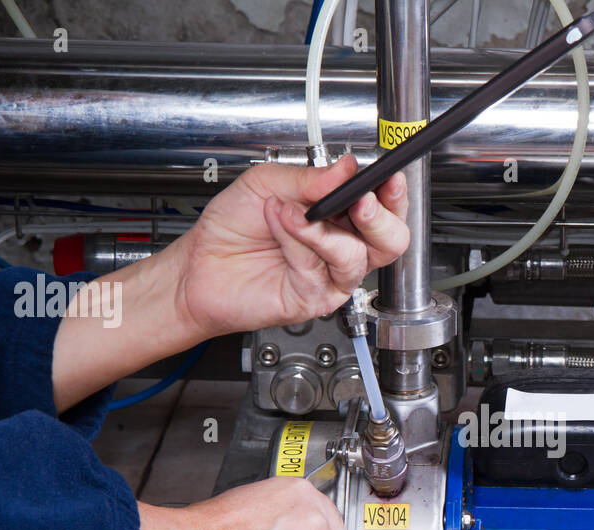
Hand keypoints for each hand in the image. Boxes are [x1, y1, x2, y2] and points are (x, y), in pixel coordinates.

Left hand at [169, 155, 410, 338]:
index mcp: (340, 216)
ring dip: (321, 229)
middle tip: (361, 201)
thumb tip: (346, 168)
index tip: (388, 177)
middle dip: (380, 217)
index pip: (384, 207)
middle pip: (392, 240)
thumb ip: (310, 177)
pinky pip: (322, 269)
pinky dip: (300, 243)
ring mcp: (330, 276)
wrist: (201, 265)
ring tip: (290, 212)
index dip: (393, 193)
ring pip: (356, 256)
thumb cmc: (233, 227)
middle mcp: (342, 247)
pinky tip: (280, 227)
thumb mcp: (268, 183)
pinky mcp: (314, 298)